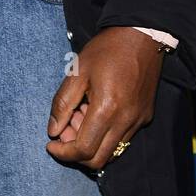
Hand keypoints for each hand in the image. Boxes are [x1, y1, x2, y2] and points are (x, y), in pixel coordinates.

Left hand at [45, 27, 165, 170]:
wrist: (141, 35)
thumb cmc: (107, 50)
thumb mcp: (77, 71)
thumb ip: (63, 103)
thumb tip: (53, 131)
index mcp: (107, 109)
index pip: (84, 150)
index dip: (63, 153)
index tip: (51, 144)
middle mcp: (126, 121)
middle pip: (98, 159)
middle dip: (76, 152)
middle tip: (64, 130)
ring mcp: (138, 120)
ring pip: (111, 151)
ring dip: (91, 143)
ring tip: (81, 115)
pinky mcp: (145, 116)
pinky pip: (123, 138)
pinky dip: (105, 135)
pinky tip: (96, 112)